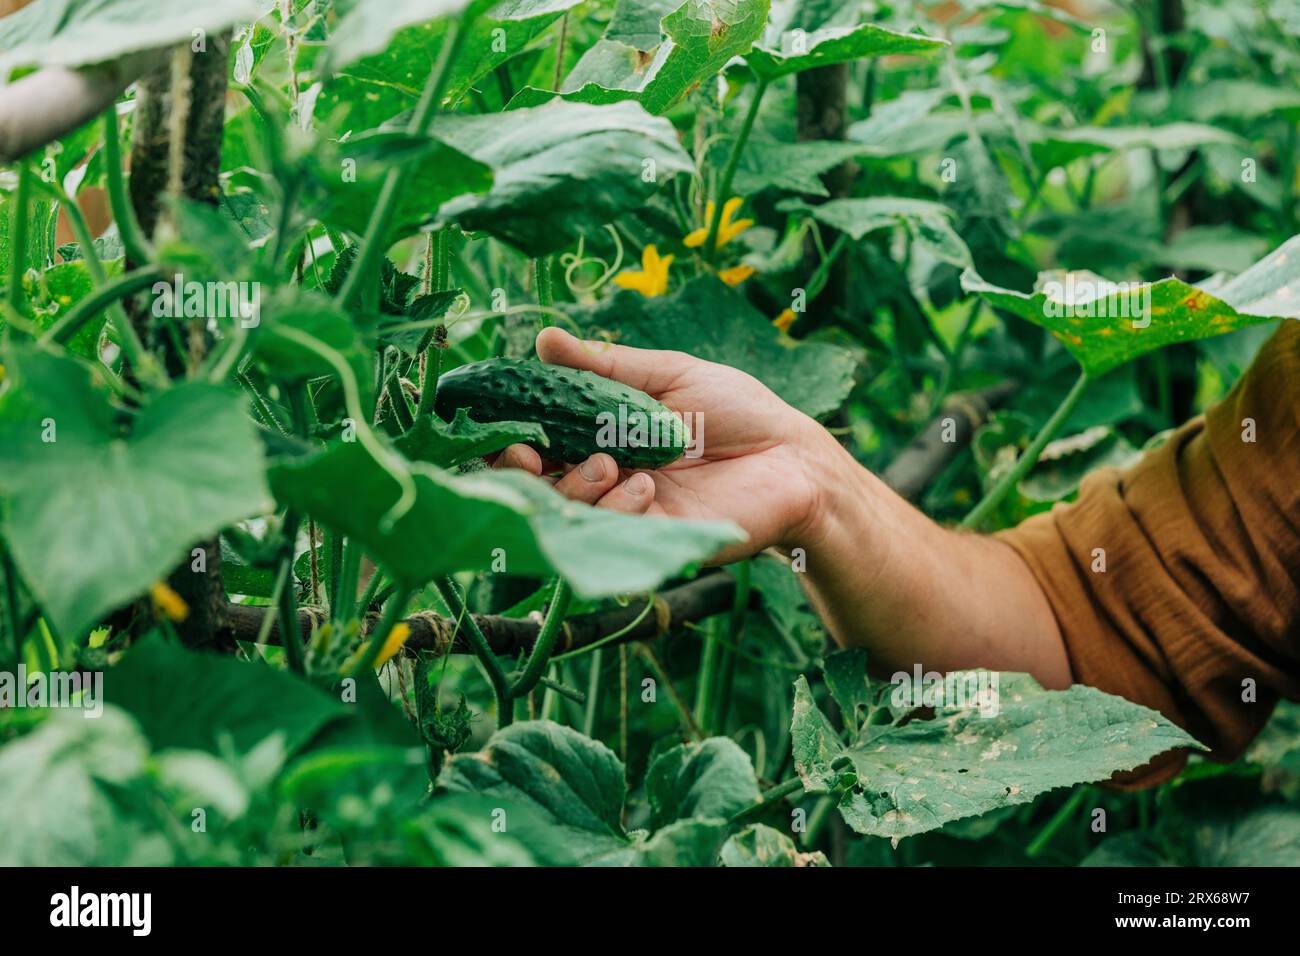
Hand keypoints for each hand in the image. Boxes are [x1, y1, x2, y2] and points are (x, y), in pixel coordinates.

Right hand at [494, 327, 835, 563]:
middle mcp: (606, 476)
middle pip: (538, 483)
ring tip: (606, 463)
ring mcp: (626, 512)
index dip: (515, 435)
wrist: (792, 457)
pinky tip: (643, 486)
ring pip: (567, 513)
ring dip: (574, 486)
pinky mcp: (651, 540)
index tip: (505, 424)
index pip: (539, 440)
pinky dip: (615, 510)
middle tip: (529, 453)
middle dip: (522, 469)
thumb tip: (545, 339)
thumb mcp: (666, 377)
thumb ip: (604, 366)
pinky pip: (610, 534)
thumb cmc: (737, 412)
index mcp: (602, 435)